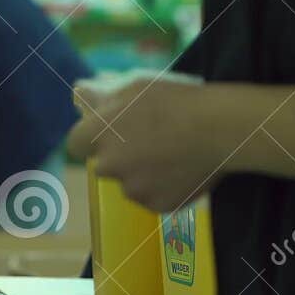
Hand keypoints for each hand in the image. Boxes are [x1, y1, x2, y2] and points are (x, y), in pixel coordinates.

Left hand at [72, 73, 228, 212]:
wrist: (219, 129)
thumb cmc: (177, 101)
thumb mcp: (137, 89)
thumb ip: (105, 100)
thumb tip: (80, 95)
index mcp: (99, 134)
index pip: (75, 145)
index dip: (88, 141)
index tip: (102, 138)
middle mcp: (110, 165)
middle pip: (103, 166)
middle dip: (118, 158)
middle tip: (145, 143)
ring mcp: (133, 189)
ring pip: (129, 184)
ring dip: (142, 174)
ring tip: (170, 155)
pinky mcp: (156, 205)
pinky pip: (152, 198)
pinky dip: (162, 188)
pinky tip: (181, 170)